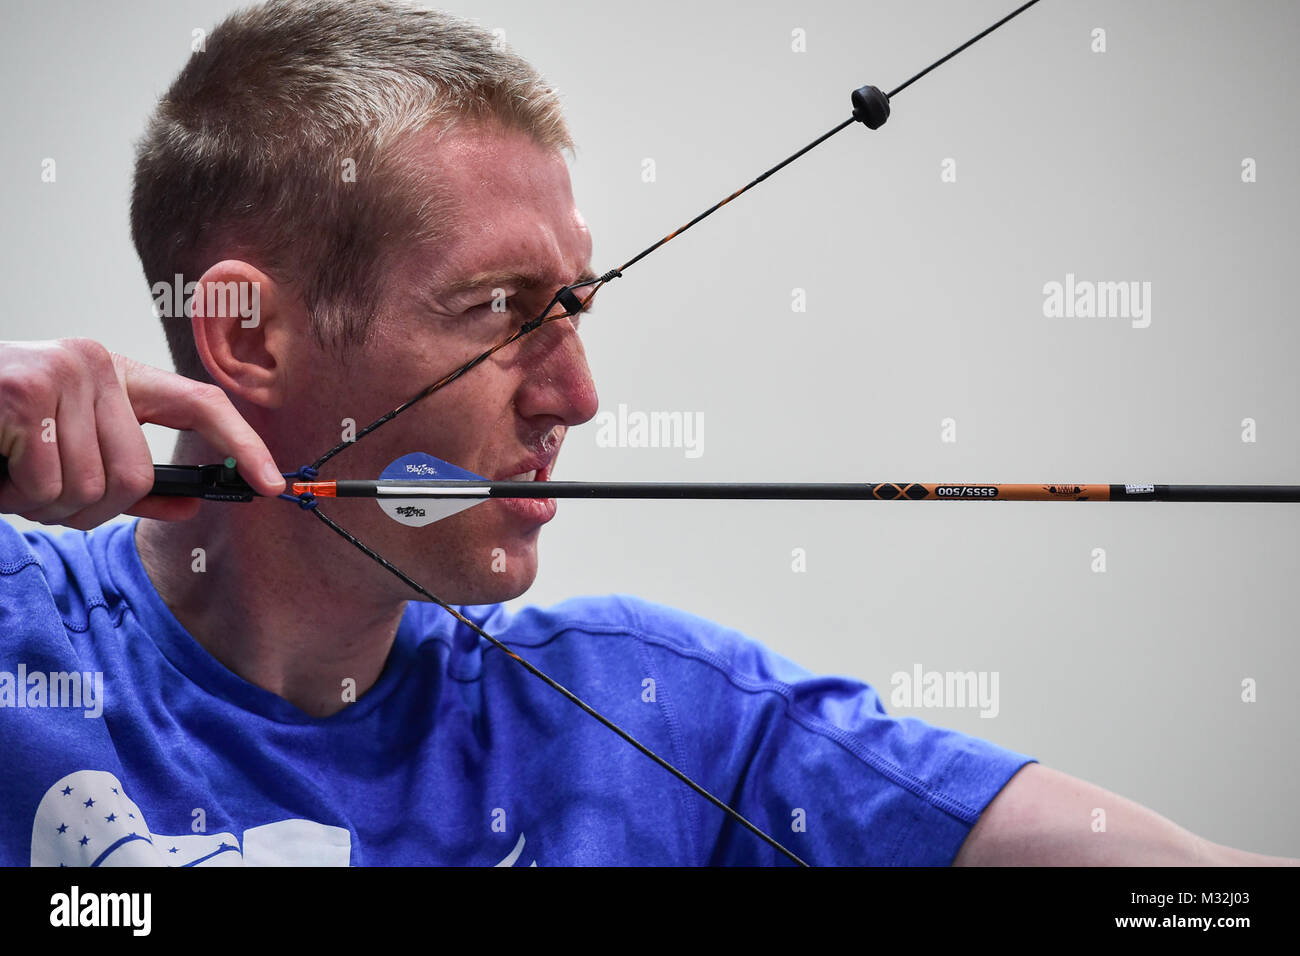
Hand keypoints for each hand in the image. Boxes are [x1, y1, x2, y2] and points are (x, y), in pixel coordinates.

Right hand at [0, 338, 284, 528]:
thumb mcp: (68, 448)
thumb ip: (129, 480)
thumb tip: (191, 506)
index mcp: (116, 374)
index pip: (203, 404)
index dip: (243, 444)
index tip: (272, 484)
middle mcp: (95, 363)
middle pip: (136, 477)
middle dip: (87, 509)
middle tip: (42, 496)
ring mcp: (61, 373)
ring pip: (91, 488)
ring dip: (44, 504)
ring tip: (13, 477)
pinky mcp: (24, 392)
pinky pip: (48, 482)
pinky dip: (16, 494)